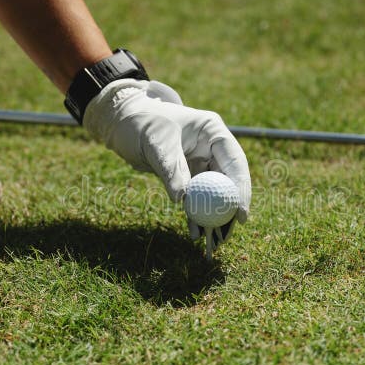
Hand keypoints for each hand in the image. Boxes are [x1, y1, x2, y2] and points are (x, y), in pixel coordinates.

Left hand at [84, 79, 251, 247]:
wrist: (122, 122)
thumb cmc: (142, 122)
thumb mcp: (157, 142)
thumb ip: (171, 169)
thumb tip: (182, 198)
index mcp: (213, 131)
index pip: (235, 162)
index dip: (241, 190)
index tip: (241, 215)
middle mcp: (212, 147)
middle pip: (228, 182)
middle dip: (229, 210)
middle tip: (227, 235)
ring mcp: (201, 162)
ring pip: (214, 193)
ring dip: (212, 217)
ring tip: (212, 242)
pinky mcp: (188, 175)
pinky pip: (196, 198)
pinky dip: (196, 214)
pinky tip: (195, 232)